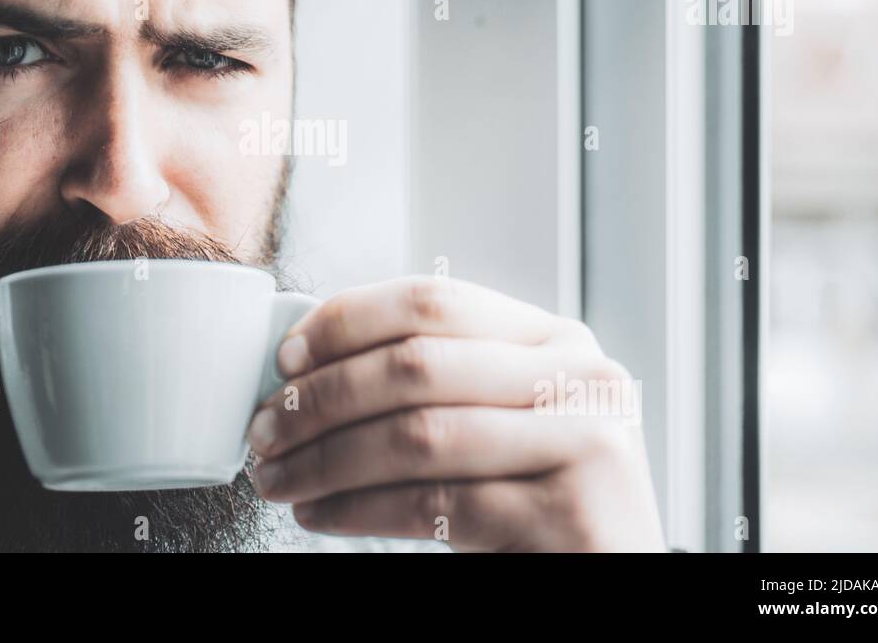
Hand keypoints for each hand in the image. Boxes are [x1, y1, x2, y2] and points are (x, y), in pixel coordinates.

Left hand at [246, 275, 665, 551]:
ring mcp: (586, 441)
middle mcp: (581, 376)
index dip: (348, 322)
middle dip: (321, 398)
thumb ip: (438, 385)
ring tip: (277, 478)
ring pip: (418, 435)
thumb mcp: (502, 421)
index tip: (286, 357)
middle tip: (264, 429)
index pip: (435, 301)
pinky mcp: (572, 514)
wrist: (612, 576)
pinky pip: (436, 504)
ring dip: (325, 458)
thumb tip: (307, 373)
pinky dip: (359, 509)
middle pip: (417, 365)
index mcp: (555, 339)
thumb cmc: (540, 499)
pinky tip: (320, 514)